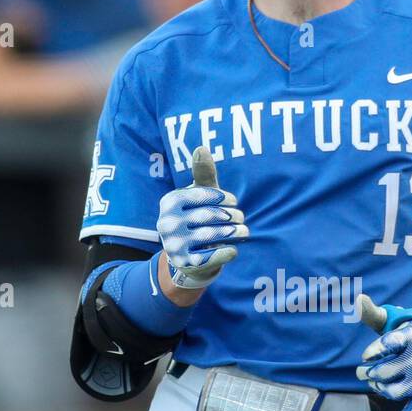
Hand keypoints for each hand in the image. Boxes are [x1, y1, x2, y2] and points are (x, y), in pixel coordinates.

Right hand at [157, 147, 247, 290]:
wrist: (187, 257)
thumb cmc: (197, 217)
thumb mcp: (200, 195)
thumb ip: (203, 174)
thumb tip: (201, 147)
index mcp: (170, 201)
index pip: (204, 195)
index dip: (224, 198)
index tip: (234, 202)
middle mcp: (167, 222)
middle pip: (210, 215)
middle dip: (232, 216)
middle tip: (242, 218)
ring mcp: (174, 244)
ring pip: (213, 235)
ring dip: (234, 233)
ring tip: (244, 231)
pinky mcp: (185, 263)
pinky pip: (211, 256)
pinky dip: (227, 252)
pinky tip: (234, 249)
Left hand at [355, 292, 411, 410]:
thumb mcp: (398, 321)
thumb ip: (374, 315)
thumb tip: (357, 300)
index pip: (390, 342)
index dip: (375, 351)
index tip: (366, 356)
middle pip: (385, 371)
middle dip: (369, 374)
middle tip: (363, 373)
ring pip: (393, 390)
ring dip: (379, 389)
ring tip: (376, 384)